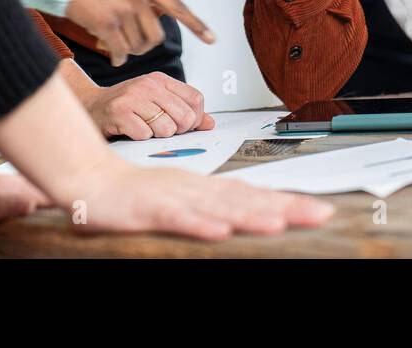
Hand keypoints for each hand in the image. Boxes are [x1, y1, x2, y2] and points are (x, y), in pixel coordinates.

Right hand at [0, 72, 331, 241]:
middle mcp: (197, 189)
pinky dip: (198, 224)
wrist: (90, 179)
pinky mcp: (149, 209)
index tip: (321, 209)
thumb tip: (246, 218)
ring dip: (250, 215)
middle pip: (247, 198)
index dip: (288, 201)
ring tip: (280, 223)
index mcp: (206, 188)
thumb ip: (212, 208)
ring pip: (218, 207)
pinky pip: (177, 218)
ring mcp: (174, 197)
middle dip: (286, 206)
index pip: (255, 194)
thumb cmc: (136, 194)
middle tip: (321, 213)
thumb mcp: (181, 201)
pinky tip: (218, 232)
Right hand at [66, 0, 214, 66]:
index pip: (177, 7)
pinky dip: (117, 57)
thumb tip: (152, 16)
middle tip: (133, 47)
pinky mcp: (107, 23)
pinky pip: (119, 50)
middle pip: (156, 35)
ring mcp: (123, 9)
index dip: (196, 25)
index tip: (212, 39)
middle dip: (145, 46)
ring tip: (115, 44)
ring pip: (136, 45)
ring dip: (126, 50)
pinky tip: (113, 57)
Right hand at [73, 70, 214, 139]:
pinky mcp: (120, 113)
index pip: (196, 99)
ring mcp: (133, 97)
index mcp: (161, 80)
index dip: (195, 118)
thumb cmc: (126, 106)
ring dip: (157, 136)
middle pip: (185, 116)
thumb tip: (210, 123)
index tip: (183, 125)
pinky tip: (131, 131)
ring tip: (144, 128)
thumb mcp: (156, 102)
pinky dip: (140, 138)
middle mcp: (148, 85)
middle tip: (161, 129)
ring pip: (167, 128)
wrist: (90, 106)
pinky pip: (145, 135)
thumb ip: (183, 110)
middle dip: (177, 131)